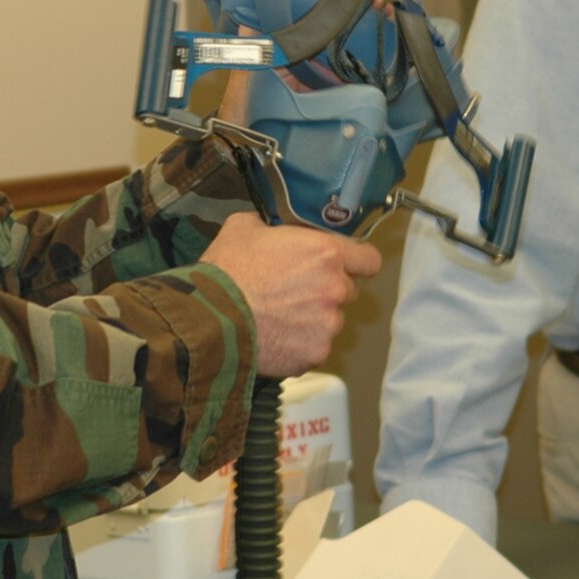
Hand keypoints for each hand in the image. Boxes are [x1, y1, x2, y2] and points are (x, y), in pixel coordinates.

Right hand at [200, 212, 380, 376]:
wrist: (208, 321)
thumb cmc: (226, 273)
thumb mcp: (244, 228)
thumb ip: (270, 223)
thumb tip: (269, 223)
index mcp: (326, 253)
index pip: (369, 260)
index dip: (357, 261)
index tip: (347, 265)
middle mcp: (335, 289)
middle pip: (347, 291)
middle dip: (326, 290)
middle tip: (294, 291)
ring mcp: (327, 326)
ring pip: (330, 321)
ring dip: (313, 319)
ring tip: (278, 317)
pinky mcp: (315, 355)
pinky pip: (314, 347)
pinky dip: (299, 344)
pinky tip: (273, 336)